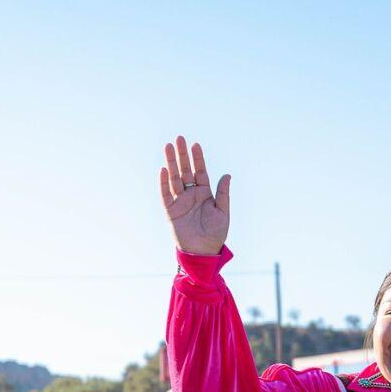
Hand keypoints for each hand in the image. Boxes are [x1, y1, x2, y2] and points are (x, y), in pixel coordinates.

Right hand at [159, 136, 229, 255]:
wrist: (202, 252)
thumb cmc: (215, 234)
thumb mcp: (222, 213)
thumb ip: (223, 194)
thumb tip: (227, 175)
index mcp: (205, 193)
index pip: (200, 172)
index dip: (198, 158)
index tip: (195, 144)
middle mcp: (191, 194)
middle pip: (185, 170)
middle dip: (182, 155)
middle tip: (179, 138)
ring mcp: (180, 201)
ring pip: (174, 178)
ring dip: (171, 163)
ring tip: (167, 147)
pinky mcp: (171, 210)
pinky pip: (165, 194)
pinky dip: (163, 183)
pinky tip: (163, 170)